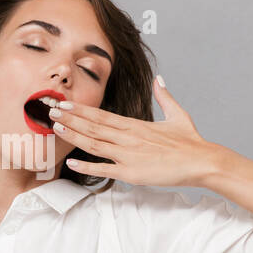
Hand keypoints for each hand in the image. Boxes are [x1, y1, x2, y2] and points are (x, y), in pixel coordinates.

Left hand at [50, 76, 220, 187]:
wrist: (202, 161)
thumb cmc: (191, 142)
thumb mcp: (178, 115)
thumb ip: (165, 97)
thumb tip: (160, 79)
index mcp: (136, 124)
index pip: (102, 115)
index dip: (81, 110)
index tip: (65, 103)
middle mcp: (128, 137)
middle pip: (93, 126)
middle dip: (70, 118)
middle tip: (50, 111)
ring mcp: (128, 154)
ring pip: (94, 144)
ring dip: (73, 136)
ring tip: (56, 128)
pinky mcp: (131, 172)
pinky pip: (104, 168)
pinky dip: (86, 165)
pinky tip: (70, 162)